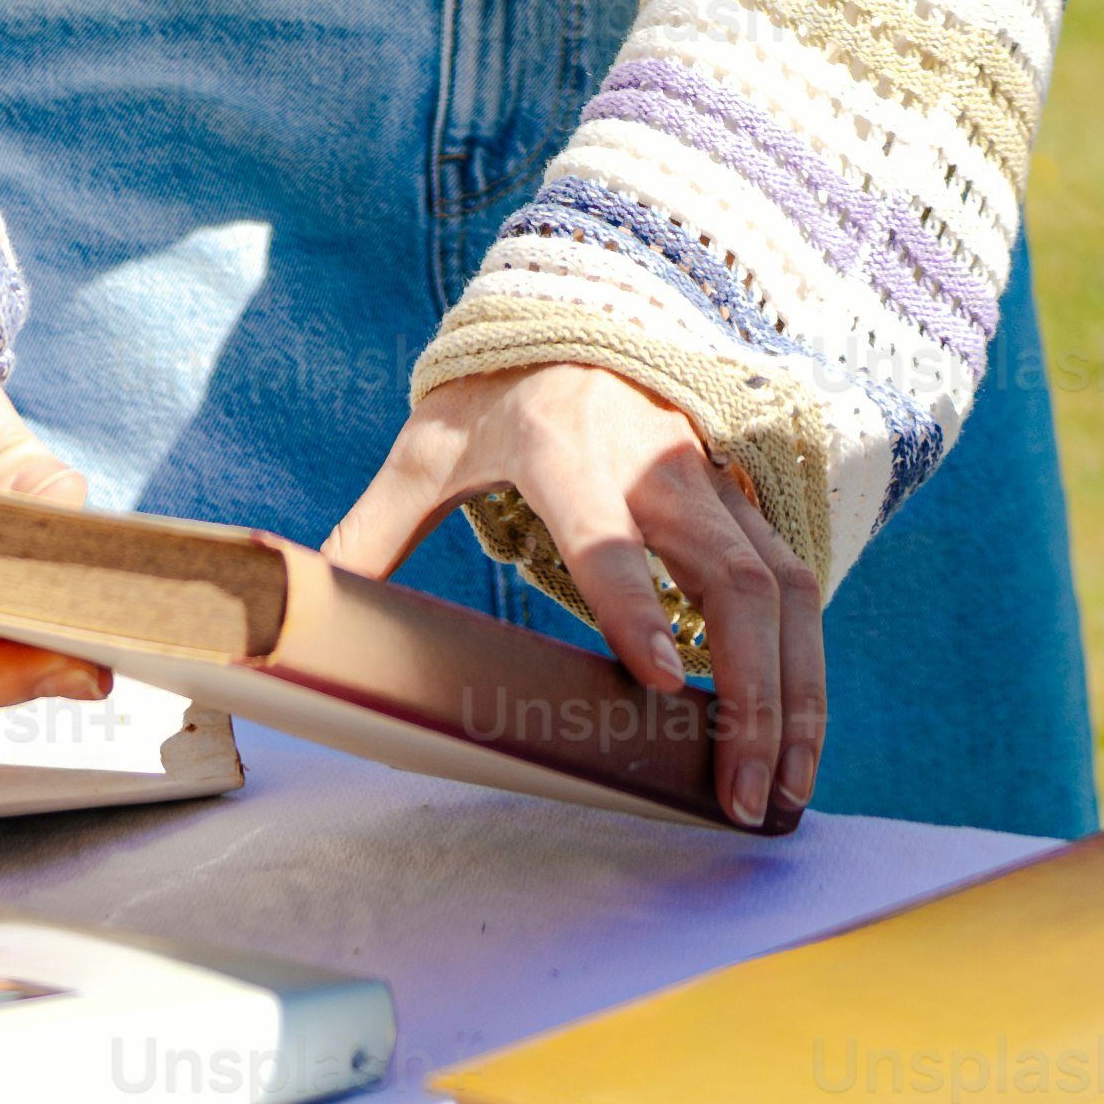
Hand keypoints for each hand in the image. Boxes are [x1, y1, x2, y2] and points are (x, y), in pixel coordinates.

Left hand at [328, 362, 819, 833]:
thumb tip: (298, 603)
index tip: (663, 682)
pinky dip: (806, 667)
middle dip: (751, 694)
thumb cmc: (497, 389)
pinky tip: (797, 741)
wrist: (582, 306)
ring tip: (782, 794)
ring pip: (783, 591)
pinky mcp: (744, 504)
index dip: (636, 607)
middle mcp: (656, 467)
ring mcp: (713, 485)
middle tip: (738, 797)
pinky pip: (795, 588)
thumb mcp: (427, 447)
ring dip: (796, 696)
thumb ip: (373, 529)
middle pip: (730, 583)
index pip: (608, 537)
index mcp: (564, 448)